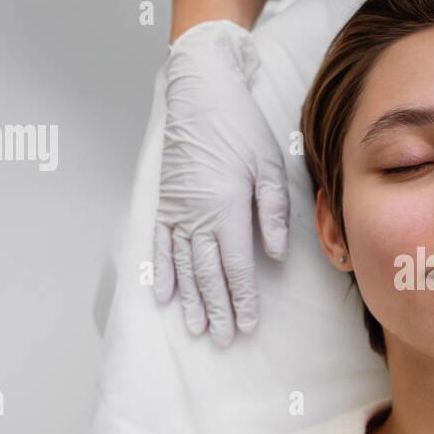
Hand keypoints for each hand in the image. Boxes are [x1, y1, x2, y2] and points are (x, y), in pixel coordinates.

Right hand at [153, 20, 289, 346]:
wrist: (200, 94)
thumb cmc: (239, 125)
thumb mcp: (269, 165)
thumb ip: (273, 212)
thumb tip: (274, 254)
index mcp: (226, 207)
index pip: (236, 266)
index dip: (242, 299)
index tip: (247, 324)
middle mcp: (197, 214)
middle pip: (208, 275)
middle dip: (218, 310)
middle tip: (224, 339)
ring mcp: (176, 210)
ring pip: (183, 266)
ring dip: (191, 301)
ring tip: (198, 329)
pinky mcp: (164, 202)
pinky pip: (159, 245)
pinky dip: (162, 272)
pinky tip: (165, 296)